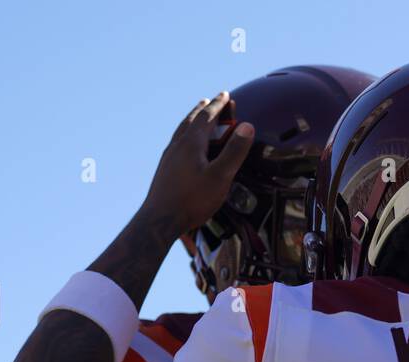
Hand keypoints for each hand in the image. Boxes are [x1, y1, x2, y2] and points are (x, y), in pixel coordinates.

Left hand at [141, 91, 254, 233]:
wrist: (160, 220)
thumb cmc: (192, 200)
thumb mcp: (220, 176)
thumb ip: (234, 151)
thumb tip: (248, 126)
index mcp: (192, 143)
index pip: (207, 117)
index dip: (218, 105)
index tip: (225, 94)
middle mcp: (177, 146)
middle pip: (190, 121)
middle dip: (202, 110)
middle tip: (207, 101)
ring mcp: (168, 158)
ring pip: (180, 132)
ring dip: (190, 121)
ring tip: (194, 118)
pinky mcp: (164, 170)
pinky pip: (175, 144)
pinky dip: (182, 137)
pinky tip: (181, 147)